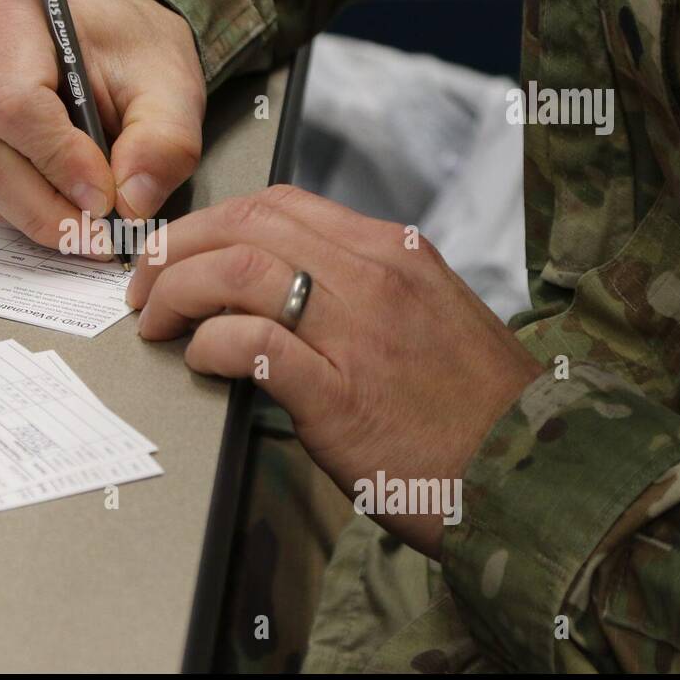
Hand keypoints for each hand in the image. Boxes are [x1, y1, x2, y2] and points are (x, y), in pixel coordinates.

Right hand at [0, 0, 205, 250]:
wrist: (116, 40)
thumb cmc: (137, 50)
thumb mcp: (173, 86)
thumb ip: (164, 143)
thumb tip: (131, 205)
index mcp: (13, 15)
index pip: (15, 105)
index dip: (60, 164)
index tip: (107, 201)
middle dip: (44, 208)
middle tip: (99, 239)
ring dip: (33, 217)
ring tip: (89, 232)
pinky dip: (21, 211)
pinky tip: (66, 211)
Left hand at [126, 185, 542, 557]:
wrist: (534, 475)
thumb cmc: (472, 406)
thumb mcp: (426, 316)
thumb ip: (358, 289)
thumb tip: (278, 287)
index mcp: (392, 251)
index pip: (277, 204)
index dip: (209, 221)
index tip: (178, 250)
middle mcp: (374, 276)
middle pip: (245, 225)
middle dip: (175, 249)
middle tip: (145, 286)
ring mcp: (359, 331)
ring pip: (237, 271)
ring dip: (178, 292)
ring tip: (157, 322)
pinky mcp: (343, 395)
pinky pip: (253, 343)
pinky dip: (210, 344)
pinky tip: (199, 359)